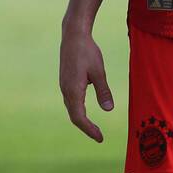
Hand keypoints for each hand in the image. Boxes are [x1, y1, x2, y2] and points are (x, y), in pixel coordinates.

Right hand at [58, 22, 112, 141]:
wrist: (73, 35)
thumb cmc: (87, 51)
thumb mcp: (99, 71)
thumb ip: (103, 91)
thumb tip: (108, 109)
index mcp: (73, 91)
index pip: (79, 118)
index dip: (89, 130)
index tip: (100, 137)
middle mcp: (65, 90)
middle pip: (74, 116)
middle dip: (86, 127)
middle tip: (99, 136)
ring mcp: (64, 86)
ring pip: (71, 108)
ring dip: (81, 119)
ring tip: (93, 127)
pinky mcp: (65, 81)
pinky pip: (71, 100)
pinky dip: (78, 109)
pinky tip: (85, 109)